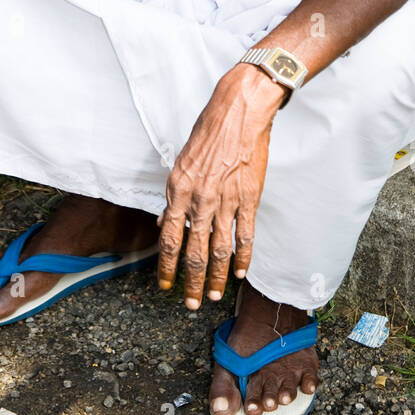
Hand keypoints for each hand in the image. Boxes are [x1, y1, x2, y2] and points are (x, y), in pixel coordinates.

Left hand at [157, 65, 284, 309]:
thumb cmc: (208, 132)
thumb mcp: (181, 161)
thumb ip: (175, 195)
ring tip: (212, 295)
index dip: (166, 266)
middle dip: (190, 282)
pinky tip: (239, 272)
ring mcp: (226, 199)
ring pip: (218, 249)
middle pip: (193, 252)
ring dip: (215, 276)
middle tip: (191, 303)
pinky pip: (244, 234)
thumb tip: (167, 221)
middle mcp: (199, 198)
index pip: (169, 238)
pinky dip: (242, 257)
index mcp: (178, 189)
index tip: (166, 285)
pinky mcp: (249, 197)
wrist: (239, 111)